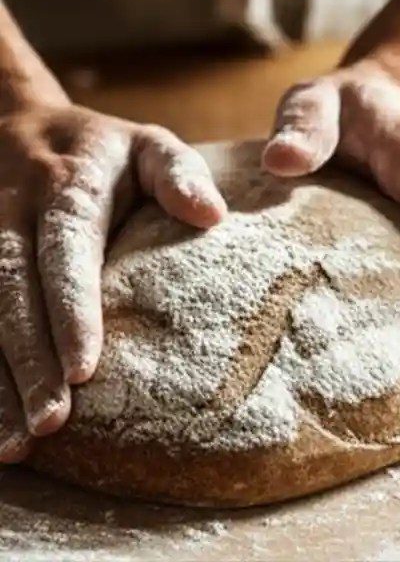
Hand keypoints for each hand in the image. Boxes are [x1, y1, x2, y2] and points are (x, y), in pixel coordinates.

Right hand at [0, 101, 225, 462]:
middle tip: (50, 424)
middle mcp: (9, 220)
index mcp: (64, 192)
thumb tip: (212, 215)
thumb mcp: (146, 143)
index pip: (63, 255)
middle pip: (9, 297)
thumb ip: (179, 174)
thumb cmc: (100, 149)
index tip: (84, 368)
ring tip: (14, 445)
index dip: (70, 312)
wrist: (11, 122)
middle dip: (26, 365)